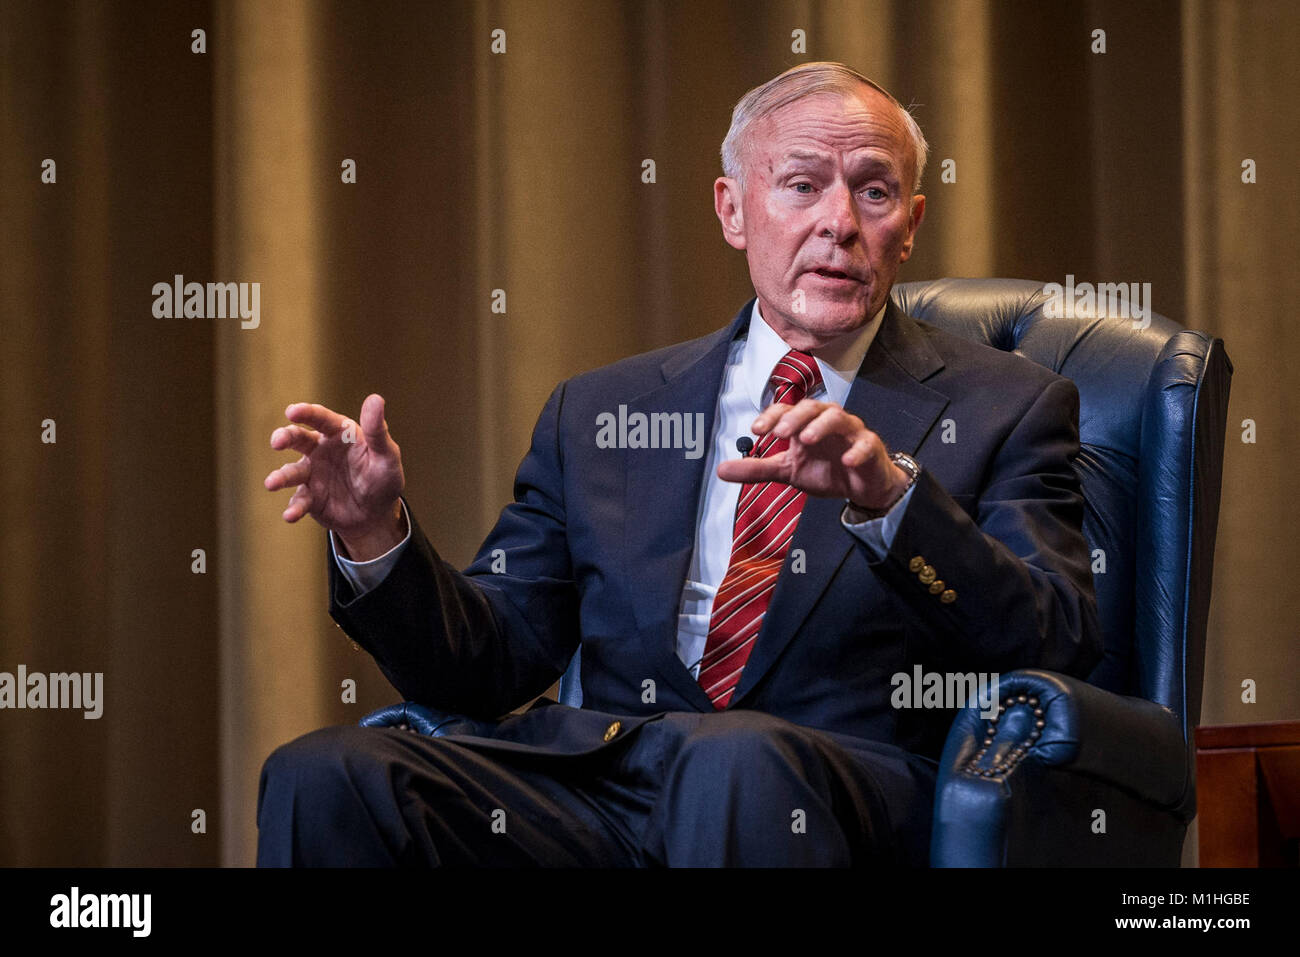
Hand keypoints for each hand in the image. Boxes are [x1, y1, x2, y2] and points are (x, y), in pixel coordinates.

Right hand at [264, 394, 405, 559]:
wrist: (377, 515)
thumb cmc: (383, 478)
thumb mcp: (387, 456)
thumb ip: (378, 431)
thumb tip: (375, 398)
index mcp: (340, 433)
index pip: (320, 418)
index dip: (306, 412)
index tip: (292, 411)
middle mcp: (320, 449)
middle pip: (298, 438)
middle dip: (284, 437)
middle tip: (277, 442)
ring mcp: (312, 473)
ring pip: (291, 471)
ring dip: (280, 477)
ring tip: (271, 483)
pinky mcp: (310, 497)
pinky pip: (299, 500)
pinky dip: (294, 508)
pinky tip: (290, 515)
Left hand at [716, 398, 909, 509]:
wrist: (860, 487)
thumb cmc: (826, 471)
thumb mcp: (787, 471)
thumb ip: (756, 469)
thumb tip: (720, 470)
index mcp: (804, 424)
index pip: (786, 410)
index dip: (772, 416)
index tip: (756, 429)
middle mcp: (826, 422)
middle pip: (812, 407)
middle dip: (795, 417)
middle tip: (780, 433)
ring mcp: (850, 432)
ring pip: (838, 418)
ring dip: (821, 426)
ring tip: (807, 439)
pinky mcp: (870, 447)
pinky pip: (865, 443)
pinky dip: (856, 450)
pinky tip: (847, 460)